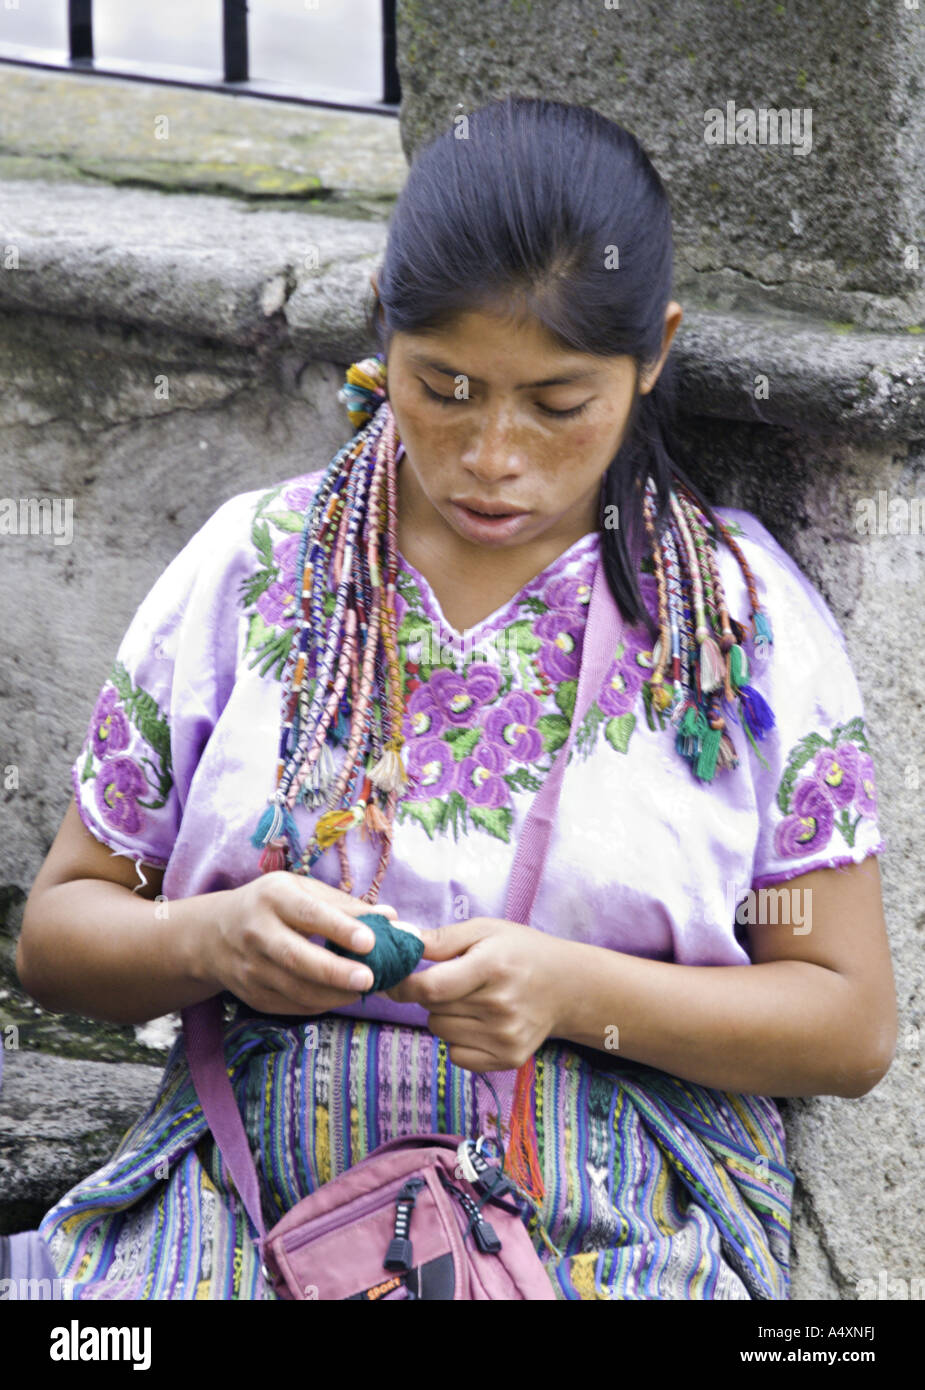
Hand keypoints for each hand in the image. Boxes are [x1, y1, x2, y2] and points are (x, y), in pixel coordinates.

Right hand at [200, 871, 398, 1014]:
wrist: (214, 934)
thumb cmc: (272, 905)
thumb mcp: (301, 891)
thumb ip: (345, 904)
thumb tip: (391, 918)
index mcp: (273, 897)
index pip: (308, 914)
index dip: (340, 928)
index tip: (370, 941)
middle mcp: (256, 932)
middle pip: (297, 958)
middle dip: (336, 971)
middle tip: (370, 979)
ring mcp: (250, 967)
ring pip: (295, 988)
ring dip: (333, 994)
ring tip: (362, 990)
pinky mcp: (251, 994)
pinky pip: (290, 1005)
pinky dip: (319, 1004)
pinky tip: (340, 997)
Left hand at [384, 917, 567, 1070]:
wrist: (567, 985)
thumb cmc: (520, 951)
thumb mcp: (485, 930)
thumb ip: (441, 938)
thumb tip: (400, 939)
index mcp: (492, 967)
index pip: (430, 988)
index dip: (403, 985)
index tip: (394, 978)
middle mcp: (500, 1006)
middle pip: (432, 1009)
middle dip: (430, 994)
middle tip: (454, 980)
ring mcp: (505, 1036)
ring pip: (440, 1031)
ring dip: (444, 1015)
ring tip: (472, 999)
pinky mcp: (508, 1058)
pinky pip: (456, 1055)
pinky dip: (458, 1039)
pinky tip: (479, 1022)